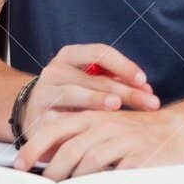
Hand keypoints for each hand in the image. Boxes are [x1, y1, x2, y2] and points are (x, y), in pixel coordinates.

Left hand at [12, 107, 183, 178]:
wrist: (182, 133)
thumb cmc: (139, 134)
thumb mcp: (107, 127)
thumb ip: (79, 136)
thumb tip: (44, 156)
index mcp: (96, 116)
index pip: (56, 129)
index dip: (34, 147)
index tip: (19, 165)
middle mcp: (108, 125)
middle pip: (70, 150)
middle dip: (53, 173)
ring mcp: (126, 141)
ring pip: (89, 163)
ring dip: (74, 183)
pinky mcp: (142, 158)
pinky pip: (114, 177)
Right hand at [23, 43, 158, 132]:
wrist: (33, 115)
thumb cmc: (72, 95)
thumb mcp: (89, 81)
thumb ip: (115, 81)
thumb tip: (146, 90)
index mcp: (70, 56)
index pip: (100, 52)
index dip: (124, 65)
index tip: (144, 81)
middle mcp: (54, 71)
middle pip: (95, 78)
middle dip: (126, 91)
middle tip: (150, 103)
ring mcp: (44, 93)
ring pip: (74, 93)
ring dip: (97, 99)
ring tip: (117, 106)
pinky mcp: (38, 118)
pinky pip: (60, 120)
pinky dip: (79, 124)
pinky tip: (97, 132)